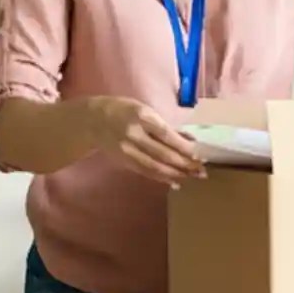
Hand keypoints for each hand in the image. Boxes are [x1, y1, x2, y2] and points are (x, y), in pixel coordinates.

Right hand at [84, 96, 205, 185]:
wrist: (92, 119)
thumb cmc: (123, 110)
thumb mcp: (144, 110)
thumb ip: (165, 125)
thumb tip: (190, 139)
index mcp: (141, 116)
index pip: (166, 134)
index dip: (184, 146)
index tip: (199, 155)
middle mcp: (134, 134)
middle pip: (163, 153)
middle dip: (184, 163)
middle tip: (202, 171)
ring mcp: (127, 149)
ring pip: (155, 166)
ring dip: (176, 174)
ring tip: (193, 178)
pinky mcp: (124, 161)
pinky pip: (145, 172)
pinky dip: (161, 178)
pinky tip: (175, 183)